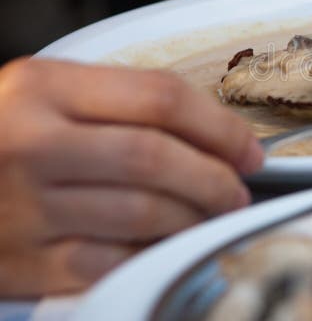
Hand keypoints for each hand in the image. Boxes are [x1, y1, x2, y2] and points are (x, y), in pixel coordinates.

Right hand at [0, 58, 263, 296]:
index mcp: (43, 86)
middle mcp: (31, 143)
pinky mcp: (20, 262)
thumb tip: (213, 135)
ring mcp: (22, 207)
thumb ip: (120, 105)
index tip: (248, 149)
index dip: (219, 126)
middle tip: (238, 190)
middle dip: (215, 178)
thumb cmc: (0, 135)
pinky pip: (110, 262)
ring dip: (194, 219)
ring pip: (141, 214)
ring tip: (213, 216)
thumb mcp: (45, 94)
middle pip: (155, 158)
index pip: (159, 97)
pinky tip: (168, 245)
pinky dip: (152, 255)